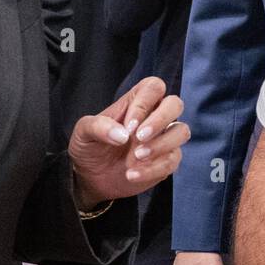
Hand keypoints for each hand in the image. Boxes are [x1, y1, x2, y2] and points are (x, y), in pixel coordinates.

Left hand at [68, 76, 189, 206]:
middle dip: (160, 120)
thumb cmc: (89, 147)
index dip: (144, 104)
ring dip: (161, 145)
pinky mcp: (166, 161)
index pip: (153, 87)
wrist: (90, 178)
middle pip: (175, 104)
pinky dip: (152, 169)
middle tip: (139, 138)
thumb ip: (98, 127)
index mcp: (136, 102)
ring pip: (181, 132)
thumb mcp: (83, 133)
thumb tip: (122, 134)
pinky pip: (172, 161)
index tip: (128, 127)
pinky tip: (131, 174)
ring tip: (135, 158)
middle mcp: (154, 117)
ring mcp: (163, 138)